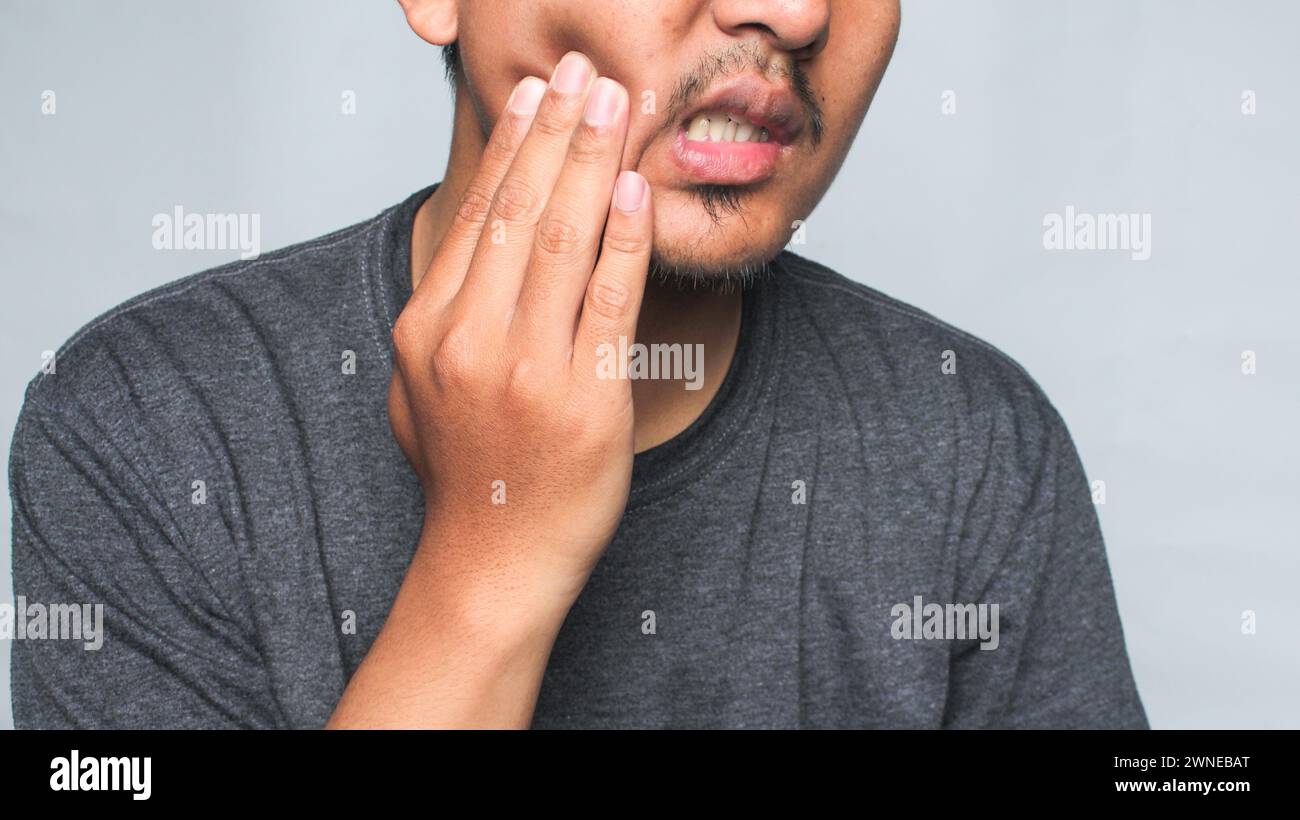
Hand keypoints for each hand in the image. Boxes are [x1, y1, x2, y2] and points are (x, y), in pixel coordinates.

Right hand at [390, 52, 651, 615]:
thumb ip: (443, 316)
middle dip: (560, 130)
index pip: (478, 215)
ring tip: (618, 104)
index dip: (515, 145)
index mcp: (426, 329)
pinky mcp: (585, 396)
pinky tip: (638, 188)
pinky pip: (611, 296)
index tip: (540, 95)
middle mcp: (470, 339)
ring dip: (596, 160)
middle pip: (520, 210)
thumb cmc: (467, 472)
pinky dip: (626, 236)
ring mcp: (527, 369)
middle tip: (586, 73)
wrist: (494, 560)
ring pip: (565, 238)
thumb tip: (474, 246)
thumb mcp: (420, 388)